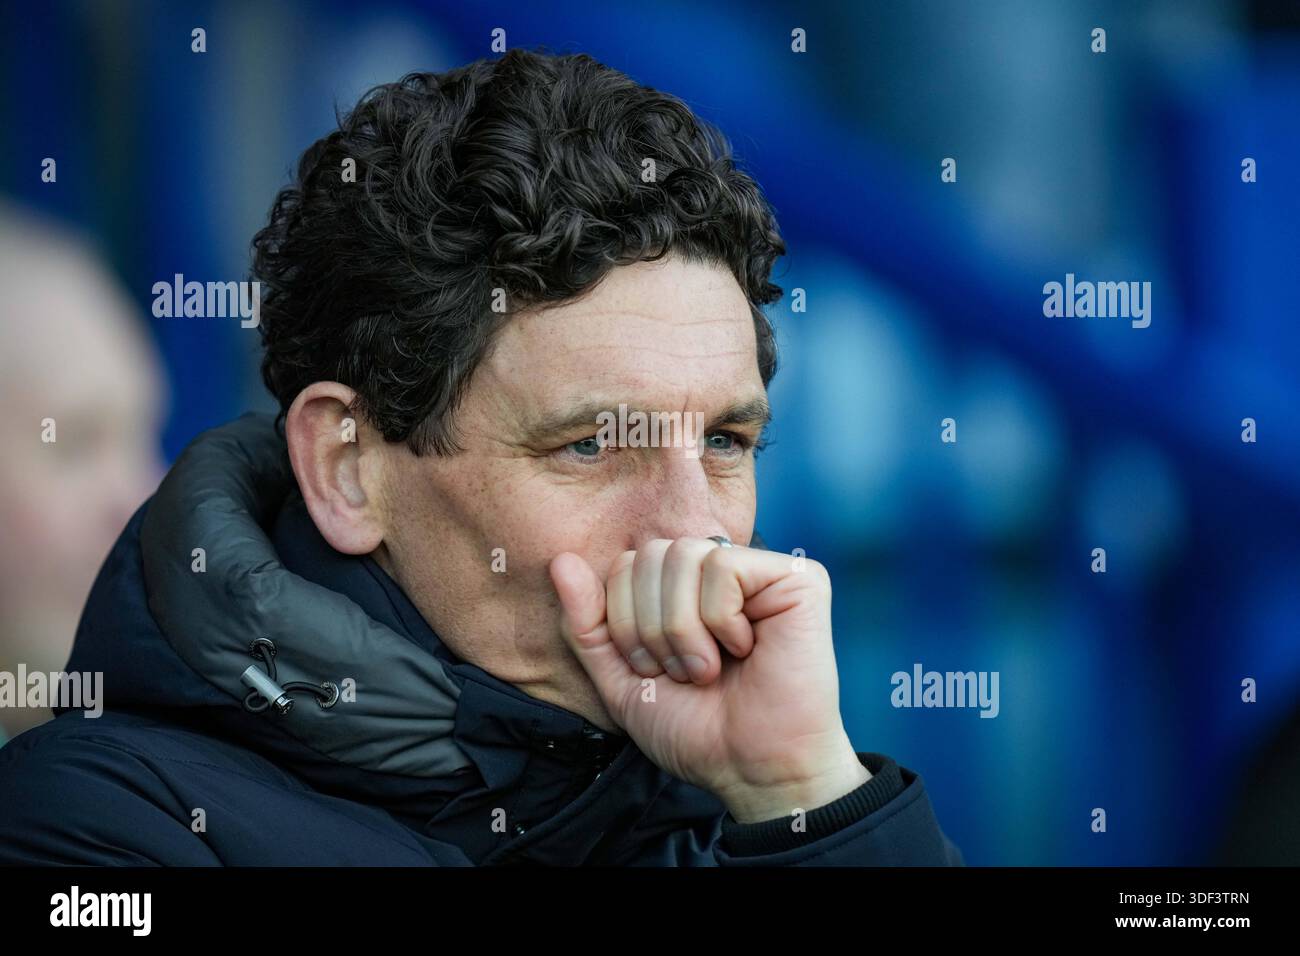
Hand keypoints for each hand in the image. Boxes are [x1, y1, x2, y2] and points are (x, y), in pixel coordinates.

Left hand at [550, 538, 869, 823]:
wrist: (751, 770)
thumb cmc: (696, 730)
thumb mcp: (621, 679)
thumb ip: (587, 623)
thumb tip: (561, 561)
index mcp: (684, 590)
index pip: (627, 563)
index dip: (625, 621)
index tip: (656, 670)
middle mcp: (723, 572)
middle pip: (652, 553)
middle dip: (651, 626)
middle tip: (683, 673)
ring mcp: (762, 572)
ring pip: (685, 556)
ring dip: (683, 630)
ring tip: (709, 668)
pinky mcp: (800, 579)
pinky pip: (724, 568)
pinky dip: (720, 621)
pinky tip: (745, 650)